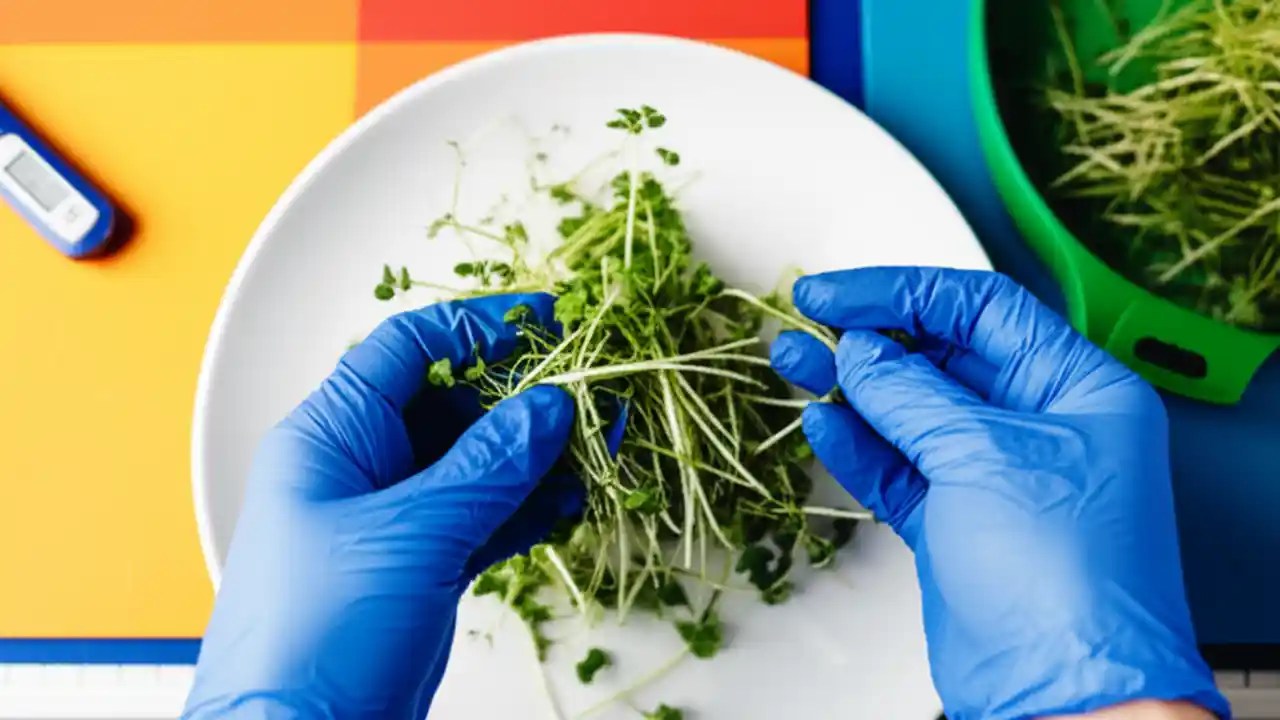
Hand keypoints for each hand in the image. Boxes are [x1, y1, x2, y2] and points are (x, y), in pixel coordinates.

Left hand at [184, 295, 579, 719]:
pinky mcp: (422, 568)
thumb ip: (487, 466)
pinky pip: (485, 520)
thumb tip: (551, 404)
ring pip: (478, 466)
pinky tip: (573, 502)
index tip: (548, 319)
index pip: (408, 349)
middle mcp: (361, 468)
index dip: (478, 326)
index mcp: (331, 436)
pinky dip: (528, 510)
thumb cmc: (315, 634)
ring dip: (538, 456)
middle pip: (454, 405)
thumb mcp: (409, 534)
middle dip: (524, 396)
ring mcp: (394, 520)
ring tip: (602, 445)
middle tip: (594, 390)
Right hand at [770, 268, 1227, 719]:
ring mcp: (992, 476)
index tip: (834, 292)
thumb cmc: (1067, 580)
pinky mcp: (954, 523)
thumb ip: (913, 395)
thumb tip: (863, 350)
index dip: (901, 292)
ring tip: (792, 360)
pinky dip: (856, 444)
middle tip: (806, 323)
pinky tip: (821, 420)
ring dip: (849, 387)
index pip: (980, 310)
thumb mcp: (986, 458)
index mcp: (1077, 389)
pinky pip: (896, 467)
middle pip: (940, 357)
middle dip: (870, 338)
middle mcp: (1038, 426)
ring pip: (908, 412)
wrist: (1063, 695)